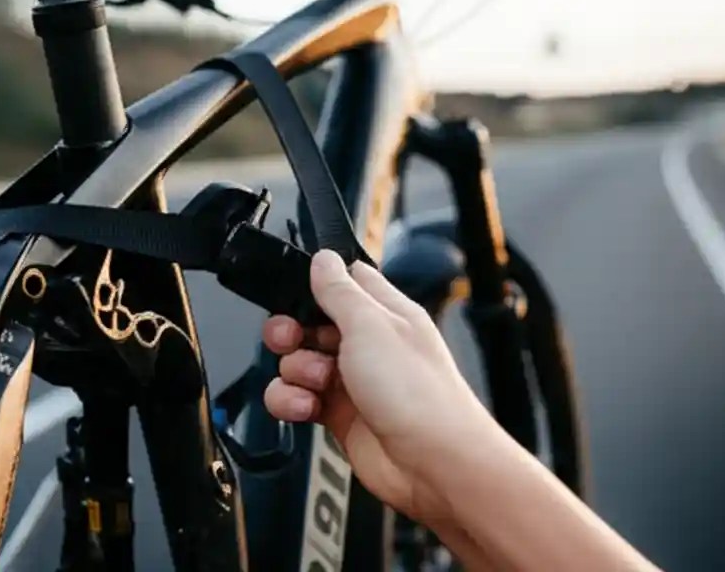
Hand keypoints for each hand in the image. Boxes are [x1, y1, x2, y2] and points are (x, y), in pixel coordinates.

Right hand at [262, 249, 497, 524]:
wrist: (433, 465)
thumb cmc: (419, 395)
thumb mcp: (370, 326)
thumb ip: (340, 291)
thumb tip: (324, 259)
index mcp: (385, 314)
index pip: (344, 282)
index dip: (315, 285)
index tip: (297, 295)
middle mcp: (368, 345)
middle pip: (311, 323)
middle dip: (291, 331)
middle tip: (291, 339)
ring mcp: (352, 381)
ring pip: (298, 363)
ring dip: (293, 371)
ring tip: (315, 382)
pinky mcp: (338, 416)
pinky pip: (297, 399)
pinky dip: (291, 402)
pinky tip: (305, 408)